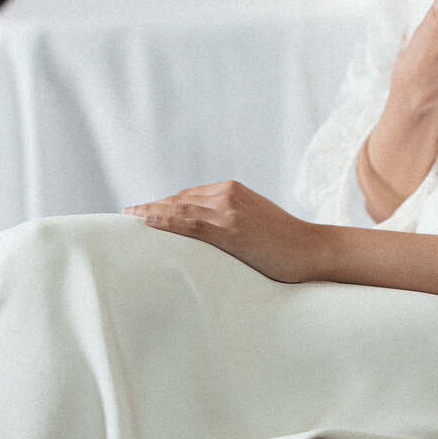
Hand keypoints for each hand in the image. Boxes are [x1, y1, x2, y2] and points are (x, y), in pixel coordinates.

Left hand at [123, 181, 317, 282]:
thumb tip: (204, 233)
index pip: (189, 195)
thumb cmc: (284, 241)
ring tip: (129, 219)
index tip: (144, 211)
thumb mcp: (254, 220)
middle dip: (152, 207)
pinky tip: (149, 223)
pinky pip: (190, 224)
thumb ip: (230, 218)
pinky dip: (166, 221)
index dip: (164, 204)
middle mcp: (228, 194)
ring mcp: (228, 210)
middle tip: (127, 214)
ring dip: (151, 213)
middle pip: (180, 199)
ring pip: (180, 209)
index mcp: (232, 189)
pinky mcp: (230, 229)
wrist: (310, 249)